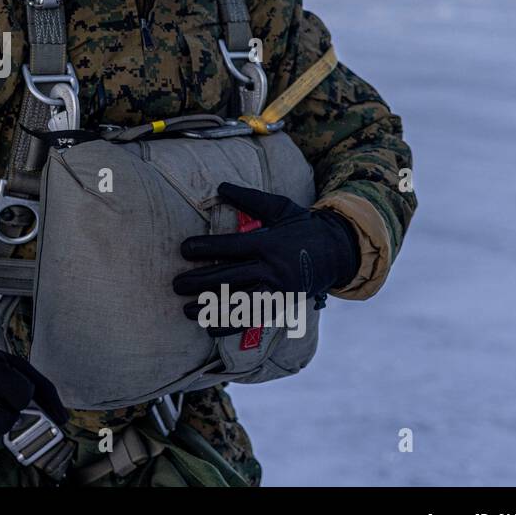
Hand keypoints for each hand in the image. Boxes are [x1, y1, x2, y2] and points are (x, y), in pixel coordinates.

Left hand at [173, 183, 359, 323]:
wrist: (340, 251)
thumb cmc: (304, 225)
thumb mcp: (280, 207)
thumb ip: (249, 198)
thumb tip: (219, 186)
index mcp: (270, 243)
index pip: (231, 246)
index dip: (206, 248)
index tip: (183, 249)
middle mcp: (273, 268)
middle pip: (230, 277)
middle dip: (200, 282)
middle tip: (175, 285)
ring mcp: (278, 290)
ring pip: (239, 303)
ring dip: (211, 309)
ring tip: (186, 310)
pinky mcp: (282, 305)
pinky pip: (253, 319)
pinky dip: (231, 326)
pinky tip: (209, 328)